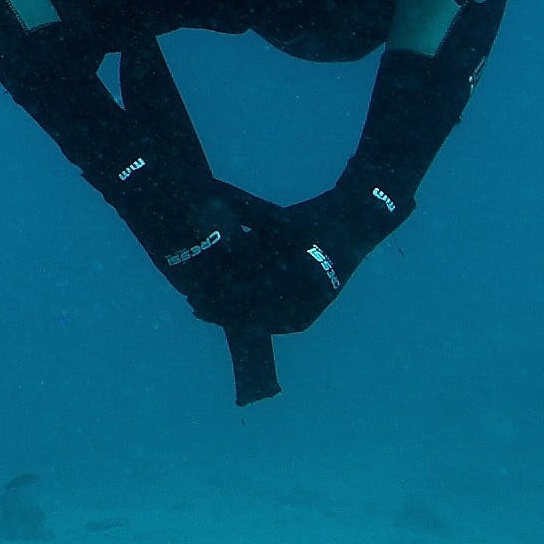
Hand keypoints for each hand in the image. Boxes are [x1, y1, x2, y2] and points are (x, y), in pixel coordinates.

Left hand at [173, 207, 347, 336]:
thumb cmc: (311, 219)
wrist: (350, 229)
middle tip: (192, 303)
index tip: (195, 292)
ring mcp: (309, 312)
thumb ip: (245, 223)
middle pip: (251, 315)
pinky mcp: (306, 317)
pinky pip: (272, 325)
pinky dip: (249, 320)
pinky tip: (228, 315)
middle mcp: (306, 300)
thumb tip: (210, 222)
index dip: (218, 296)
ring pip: (261, 324)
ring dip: (232, 318)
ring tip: (204, 310)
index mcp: (298, 276)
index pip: (248, 295)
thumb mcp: (277, 219)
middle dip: (219, 311)